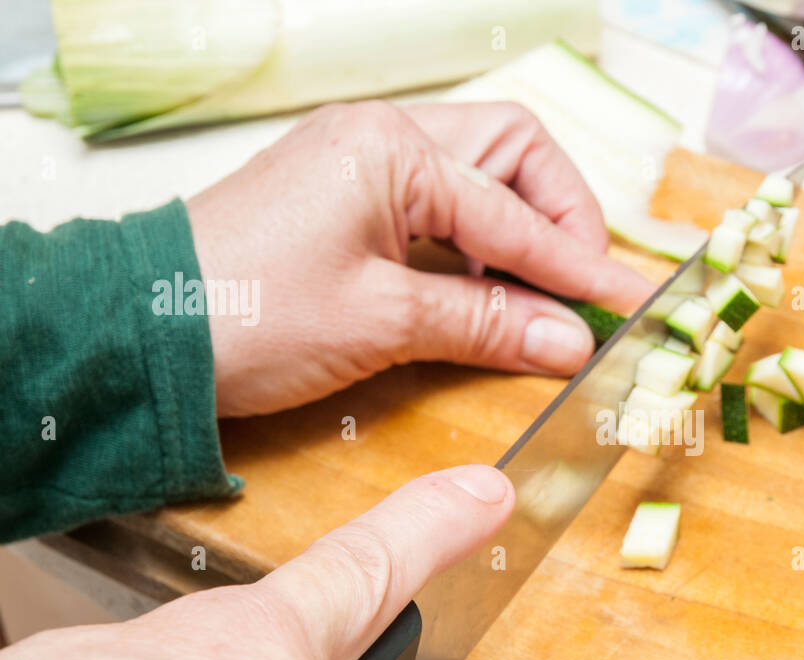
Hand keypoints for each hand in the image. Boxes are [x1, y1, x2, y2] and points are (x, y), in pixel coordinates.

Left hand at [187, 101, 655, 416]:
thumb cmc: (249, 315)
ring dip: (520, 229)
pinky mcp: (346, 199)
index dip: (576, 267)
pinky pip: (438, 205)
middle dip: (559, 216)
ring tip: (539, 295)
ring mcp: (361, 164)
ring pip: (479, 174)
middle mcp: (382, 138)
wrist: (144, 335)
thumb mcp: (385, 322)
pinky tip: (487, 291)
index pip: (515, 213)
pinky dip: (475, 244)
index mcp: (393, 150)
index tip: (625, 306)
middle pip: (512, 154)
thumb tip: (570, 342)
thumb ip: (488, 325)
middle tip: (579, 286)